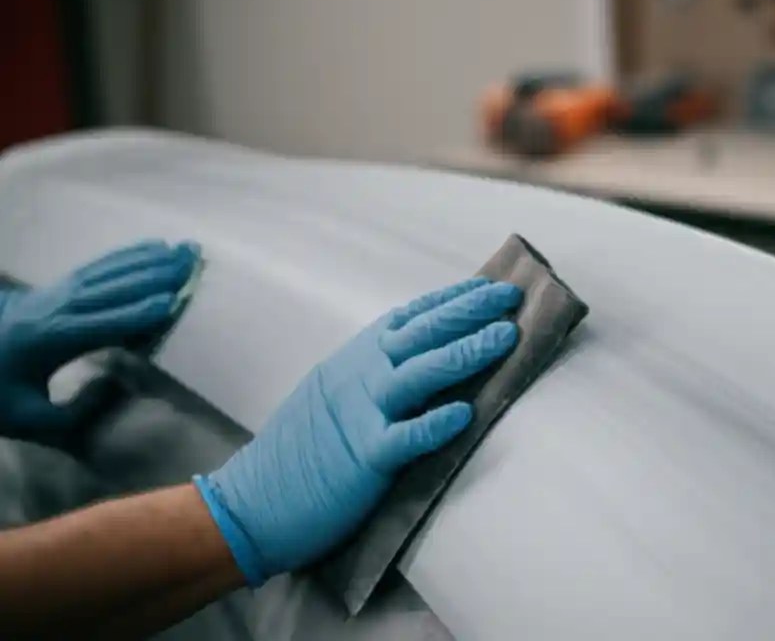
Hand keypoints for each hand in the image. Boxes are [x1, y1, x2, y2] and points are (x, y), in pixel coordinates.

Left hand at [0, 240, 199, 448]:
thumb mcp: (33, 421)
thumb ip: (80, 409)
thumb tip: (122, 383)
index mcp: (50, 341)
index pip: (103, 324)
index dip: (139, 313)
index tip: (175, 302)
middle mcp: (55, 309)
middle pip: (113, 289)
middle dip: (156, 275)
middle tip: (194, 262)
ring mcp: (55, 293)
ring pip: (109, 272)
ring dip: (149, 259)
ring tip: (185, 249)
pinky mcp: (56, 286)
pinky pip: (96, 266)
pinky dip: (127, 254)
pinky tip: (152, 246)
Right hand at [195, 278, 521, 584]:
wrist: (252, 502)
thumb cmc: (302, 449)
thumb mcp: (336, 390)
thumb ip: (377, 369)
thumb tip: (428, 350)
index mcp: (356, 359)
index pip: (411, 316)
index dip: (452, 298)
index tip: (490, 285)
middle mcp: (360, 376)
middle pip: (421, 334)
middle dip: (469, 312)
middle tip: (510, 298)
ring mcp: (360, 415)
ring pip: (418, 375)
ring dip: (464, 354)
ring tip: (505, 339)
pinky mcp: (363, 459)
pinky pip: (403, 438)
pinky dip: (433, 424)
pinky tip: (464, 414)